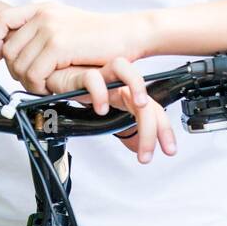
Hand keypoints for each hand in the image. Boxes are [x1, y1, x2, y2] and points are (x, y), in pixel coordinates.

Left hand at [0, 1, 150, 94]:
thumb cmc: (100, 35)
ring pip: (19, 66)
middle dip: (17, 70)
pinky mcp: (58, 45)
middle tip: (34, 79)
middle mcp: (43, 16)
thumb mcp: (66, 23)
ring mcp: (49, 29)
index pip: (1, 21)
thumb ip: (42, 30)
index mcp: (42, 9)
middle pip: (8, 50)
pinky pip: (33, 74)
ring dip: (30, 81)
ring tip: (46, 84)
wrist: (128, 34)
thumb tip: (16, 47)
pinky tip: (53, 86)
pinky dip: (40, 86)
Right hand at [43, 57, 176, 164]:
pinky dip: (99, 94)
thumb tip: (137, 147)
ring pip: (127, 71)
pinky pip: (93, 79)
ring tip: (141, 106)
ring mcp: (103, 77)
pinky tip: (100, 109)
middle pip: (145, 100)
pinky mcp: (83, 74)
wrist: (57, 79)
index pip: (154, 111)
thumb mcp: (108, 115)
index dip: (164, 130)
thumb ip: (123, 129)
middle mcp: (119, 85)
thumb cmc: (83, 92)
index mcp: (128, 95)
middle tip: (147, 153)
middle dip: (152, 127)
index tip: (168, 150)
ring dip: (138, 87)